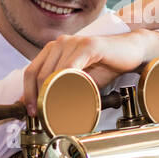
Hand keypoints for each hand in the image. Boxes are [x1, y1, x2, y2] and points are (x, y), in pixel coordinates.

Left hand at [22, 30, 158, 114]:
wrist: (131, 52)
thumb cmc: (106, 65)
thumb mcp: (79, 79)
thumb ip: (61, 88)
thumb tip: (45, 106)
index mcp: (54, 49)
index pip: (31, 71)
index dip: (27, 92)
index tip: (30, 110)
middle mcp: (60, 43)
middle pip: (37, 73)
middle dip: (35, 97)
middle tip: (40, 115)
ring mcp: (73, 42)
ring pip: (51, 72)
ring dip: (48, 94)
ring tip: (51, 110)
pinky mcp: (88, 46)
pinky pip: (70, 67)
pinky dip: (65, 83)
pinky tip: (65, 95)